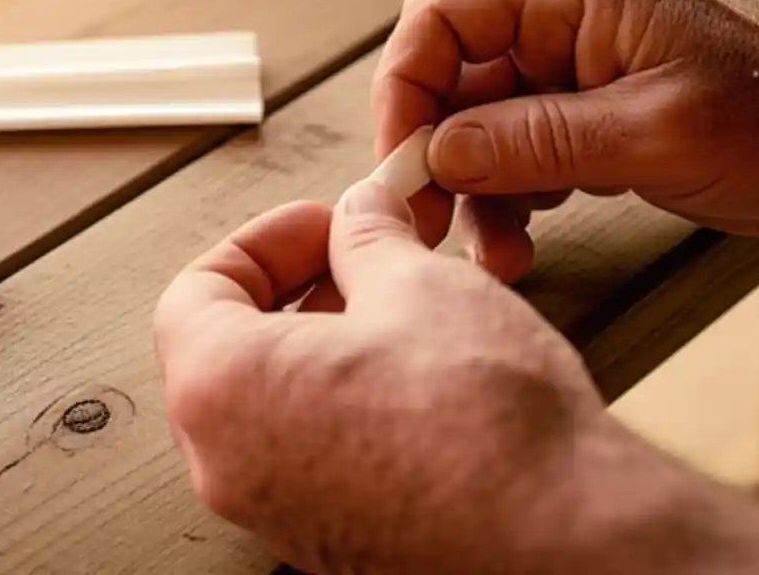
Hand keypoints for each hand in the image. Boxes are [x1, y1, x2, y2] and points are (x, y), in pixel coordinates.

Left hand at [155, 180, 614, 572]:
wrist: (563, 545)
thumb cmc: (486, 428)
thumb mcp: (419, 285)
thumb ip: (367, 237)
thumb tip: (359, 216)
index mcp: (219, 388)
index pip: (195, 290)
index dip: (262, 241)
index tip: (320, 225)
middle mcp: (226, 462)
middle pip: (224, 347)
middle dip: (292, 288)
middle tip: (358, 259)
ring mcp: (272, 510)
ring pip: (267, 402)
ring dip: (317, 344)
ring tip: (395, 312)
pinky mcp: (324, 539)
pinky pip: (304, 453)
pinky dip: (337, 402)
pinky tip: (408, 377)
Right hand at [374, 0, 758, 281]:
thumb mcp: (656, 134)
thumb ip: (537, 140)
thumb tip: (438, 154)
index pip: (445, 15)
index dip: (407, 86)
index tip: (404, 164)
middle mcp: (565, 22)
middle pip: (452, 75)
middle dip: (435, 153)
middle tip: (426, 224)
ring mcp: (574, 70)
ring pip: (478, 125)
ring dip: (473, 194)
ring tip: (496, 255)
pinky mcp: (586, 115)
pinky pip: (515, 153)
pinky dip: (507, 202)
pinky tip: (523, 240)